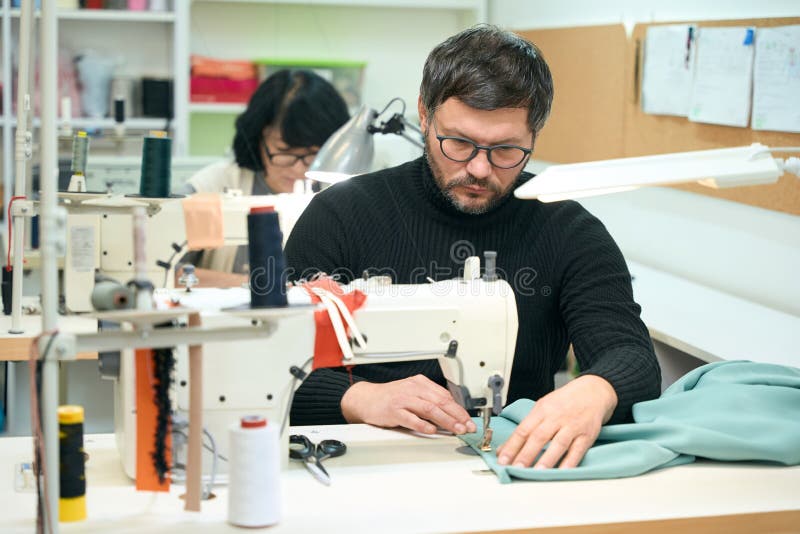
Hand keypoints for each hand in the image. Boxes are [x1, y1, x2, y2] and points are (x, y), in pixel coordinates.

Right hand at [340, 374, 477, 434]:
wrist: (366, 399)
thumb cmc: (391, 398)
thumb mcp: (412, 393)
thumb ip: (430, 400)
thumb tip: (451, 412)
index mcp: (420, 383)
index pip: (445, 396)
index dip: (459, 409)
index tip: (468, 421)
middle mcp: (413, 388)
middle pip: (440, 402)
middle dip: (457, 416)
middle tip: (467, 427)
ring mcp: (403, 399)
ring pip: (430, 409)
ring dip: (446, 421)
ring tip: (456, 429)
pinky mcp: (393, 410)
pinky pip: (411, 418)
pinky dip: (423, 425)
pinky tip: (432, 431)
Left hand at [496, 375, 616, 468]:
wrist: (592, 392)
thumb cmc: (564, 402)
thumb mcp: (542, 408)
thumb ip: (526, 428)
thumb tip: (505, 448)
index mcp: (542, 410)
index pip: (523, 429)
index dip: (512, 445)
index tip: (502, 460)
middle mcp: (556, 417)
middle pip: (539, 437)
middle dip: (526, 454)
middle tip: (516, 468)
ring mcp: (572, 426)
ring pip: (558, 444)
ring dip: (547, 459)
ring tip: (537, 473)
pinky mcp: (587, 435)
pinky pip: (578, 450)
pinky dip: (570, 462)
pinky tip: (562, 471)